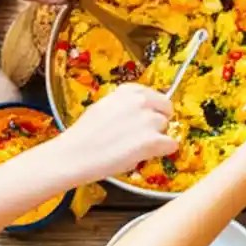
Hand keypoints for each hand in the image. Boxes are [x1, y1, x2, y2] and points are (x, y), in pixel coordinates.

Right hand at [56, 84, 176, 178]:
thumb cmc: (83, 136)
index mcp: (128, 90)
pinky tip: (145, 155)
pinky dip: (162, 152)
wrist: (75, 155)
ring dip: (157, 138)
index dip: (152, 109)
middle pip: (165, 110)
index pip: (154, 95)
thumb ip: (124, 106)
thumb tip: (138, 113)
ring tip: (135, 147)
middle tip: (142, 135)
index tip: (145, 118)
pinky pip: (171, 145)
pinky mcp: (153, 140)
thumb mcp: (103, 107)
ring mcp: (148, 120)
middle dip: (158, 122)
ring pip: (166, 129)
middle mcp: (141, 100)